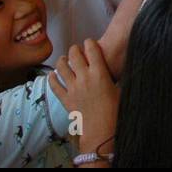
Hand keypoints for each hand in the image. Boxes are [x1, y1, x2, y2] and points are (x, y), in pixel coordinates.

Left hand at [48, 40, 118, 155]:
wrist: (102, 129)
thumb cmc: (116, 109)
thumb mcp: (120, 89)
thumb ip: (115, 77)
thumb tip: (119, 70)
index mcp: (100, 72)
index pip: (92, 49)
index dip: (90, 42)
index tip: (90, 42)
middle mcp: (84, 77)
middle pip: (74, 55)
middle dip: (75, 49)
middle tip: (76, 49)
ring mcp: (72, 88)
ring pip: (61, 67)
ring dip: (62, 61)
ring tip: (63, 59)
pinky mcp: (65, 99)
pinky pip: (54, 86)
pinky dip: (52, 78)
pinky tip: (52, 75)